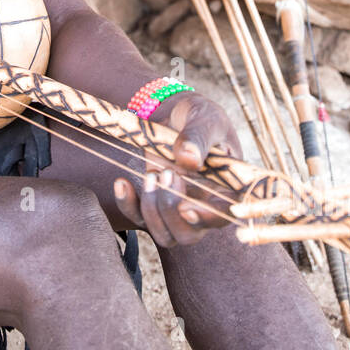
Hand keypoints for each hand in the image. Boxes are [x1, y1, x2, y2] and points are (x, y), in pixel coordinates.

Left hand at [112, 91, 242, 247]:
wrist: (174, 114)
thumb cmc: (199, 116)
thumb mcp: (205, 118)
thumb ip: (198, 137)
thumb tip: (189, 160)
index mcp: (227, 189)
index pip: (223, 216)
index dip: (208, 219)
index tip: (187, 208)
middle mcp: (203, 206)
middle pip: (189, 235)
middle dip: (171, 210)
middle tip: (167, 173)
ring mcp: (178, 208)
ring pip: (164, 235)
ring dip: (151, 210)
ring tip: (151, 173)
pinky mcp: (154, 203)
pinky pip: (138, 219)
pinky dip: (128, 205)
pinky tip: (122, 182)